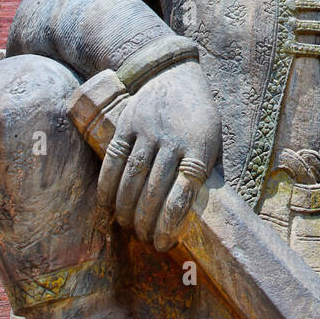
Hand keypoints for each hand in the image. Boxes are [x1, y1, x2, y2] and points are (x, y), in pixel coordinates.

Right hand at [97, 61, 220, 251]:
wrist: (173, 75)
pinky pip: (114, 159)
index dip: (170, 223)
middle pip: (154, 189)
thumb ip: (207, 173)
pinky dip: (107, 185)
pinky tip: (106, 205)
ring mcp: (148, 131)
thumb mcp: (213, 140)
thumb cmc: (197, 117)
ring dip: (126, 208)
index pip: (183, 194)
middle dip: (146, 221)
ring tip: (127, 227)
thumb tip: (203, 216)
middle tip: (143, 239)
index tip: (163, 243)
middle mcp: (173, 140)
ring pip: (132, 177)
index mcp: (200, 148)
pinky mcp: (127, 124)